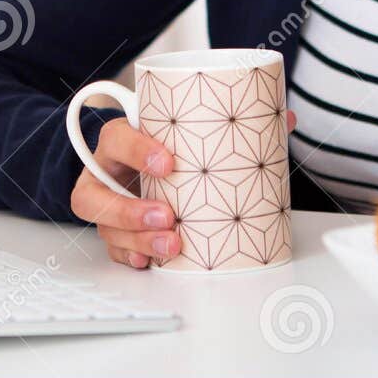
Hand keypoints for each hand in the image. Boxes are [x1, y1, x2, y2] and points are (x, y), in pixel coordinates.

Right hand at [70, 110, 297, 268]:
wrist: (132, 156)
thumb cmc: (160, 141)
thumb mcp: (180, 126)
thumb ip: (227, 121)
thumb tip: (282, 117)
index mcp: (119, 140)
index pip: (117, 139)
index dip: (137, 150)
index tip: (168, 162)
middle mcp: (105, 173)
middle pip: (94, 195)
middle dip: (129, 210)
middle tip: (168, 217)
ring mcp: (105, 203)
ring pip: (104, 227)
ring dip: (137, 238)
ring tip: (171, 245)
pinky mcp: (112, 228)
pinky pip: (112, 248)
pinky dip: (130, 255)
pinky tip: (148, 261)